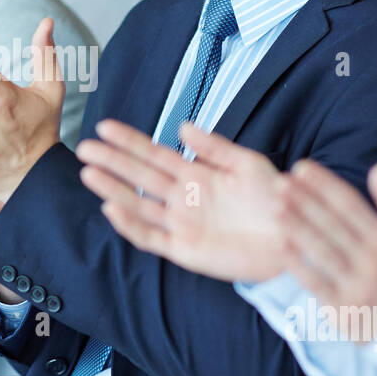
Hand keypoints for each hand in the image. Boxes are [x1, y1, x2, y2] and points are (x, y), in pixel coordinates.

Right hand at [77, 119, 291, 282]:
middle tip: (84, 148)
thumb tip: (182, 125)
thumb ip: (214, 146)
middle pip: (138, 176)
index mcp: (195, 174)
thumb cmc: (273, 197)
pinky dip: (131, 226)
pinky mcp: (185, 250)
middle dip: (112, 162)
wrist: (293, 235)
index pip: (154, 154)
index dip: (129, 141)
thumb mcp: (246, 163)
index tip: (104, 126)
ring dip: (113, 190)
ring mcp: (181, 224)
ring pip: (138, 204)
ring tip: (89, 173)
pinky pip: (151, 237)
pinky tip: (113, 210)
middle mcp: (182, 198)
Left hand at [275, 159, 376, 341]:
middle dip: (304, 200)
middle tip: (279, 181)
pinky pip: (315, 281)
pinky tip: (281, 244)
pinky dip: (297, 262)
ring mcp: (358, 285)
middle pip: (332, 223)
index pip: (350, 204)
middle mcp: (374, 260)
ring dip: (296, 226)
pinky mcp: (343, 308)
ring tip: (275, 206)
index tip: (301, 167)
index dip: (324, 184)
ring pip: (322, 250)